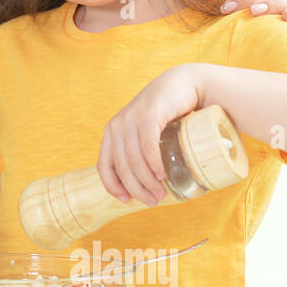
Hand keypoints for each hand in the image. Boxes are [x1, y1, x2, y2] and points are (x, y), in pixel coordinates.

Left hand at [97, 65, 203, 206]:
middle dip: (136, 189)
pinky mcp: (147, 116)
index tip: (127, 201)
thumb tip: (144, 186)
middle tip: (153, 201)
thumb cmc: (166, 115)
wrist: (182, 85)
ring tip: (160, 193)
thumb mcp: (145, 134)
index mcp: (111, 133)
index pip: (104, 167)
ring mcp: (130, 120)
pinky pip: (146, 146)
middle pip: (122, 168)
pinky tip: (161, 175)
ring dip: (147, 181)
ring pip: (134, 160)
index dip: (113, 187)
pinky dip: (153, 164)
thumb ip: (139, 151)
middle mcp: (116, 127)